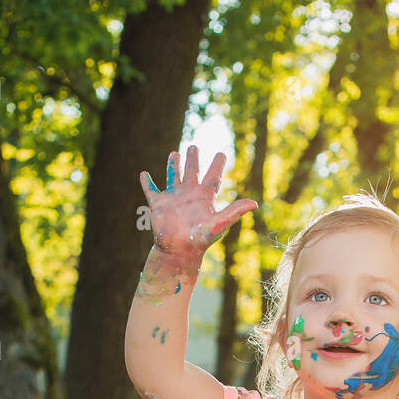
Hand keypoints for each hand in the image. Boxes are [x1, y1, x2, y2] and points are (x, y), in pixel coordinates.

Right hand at [139, 145, 257, 267]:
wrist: (178, 251)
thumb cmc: (200, 240)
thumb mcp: (219, 223)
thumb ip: (235, 211)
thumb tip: (255, 204)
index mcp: (204, 197)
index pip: (213, 176)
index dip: (217, 164)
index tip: (221, 153)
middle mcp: (189, 195)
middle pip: (192, 172)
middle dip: (193, 159)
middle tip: (194, 146)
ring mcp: (173, 198)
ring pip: (173, 176)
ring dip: (173, 165)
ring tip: (174, 153)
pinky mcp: (158, 204)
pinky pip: (151, 190)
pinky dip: (147, 183)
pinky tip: (144, 175)